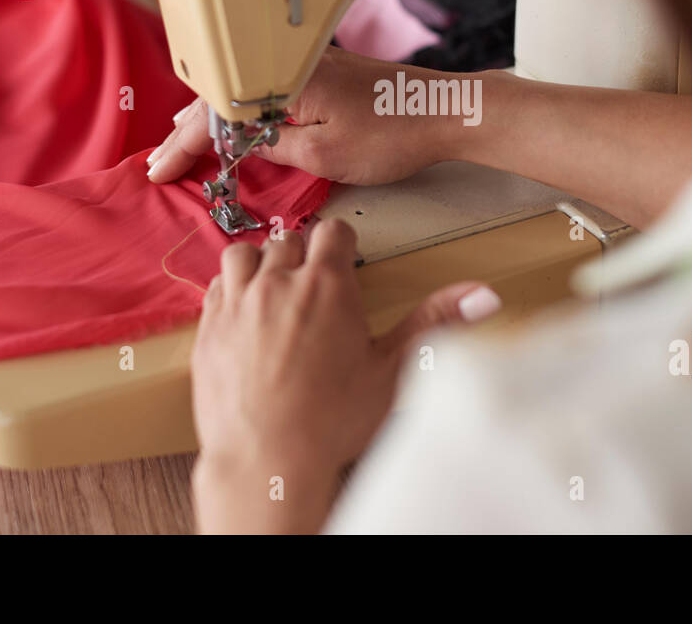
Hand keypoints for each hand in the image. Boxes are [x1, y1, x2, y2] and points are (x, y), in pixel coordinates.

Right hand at [146, 47, 465, 184]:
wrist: (443, 111)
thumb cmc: (391, 134)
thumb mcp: (322, 154)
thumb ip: (273, 148)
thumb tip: (240, 145)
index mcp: (283, 78)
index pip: (214, 112)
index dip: (182, 145)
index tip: (159, 171)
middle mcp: (289, 63)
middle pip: (220, 96)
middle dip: (184, 132)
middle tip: (159, 166)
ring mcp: (306, 65)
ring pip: (240, 92)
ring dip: (208, 122)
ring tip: (179, 149)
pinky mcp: (321, 72)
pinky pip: (264, 90)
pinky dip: (238, 112)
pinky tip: (229, 130)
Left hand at [189, 219, 499, 533]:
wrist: (267, 460)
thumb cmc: (331, 421)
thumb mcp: (394, 370)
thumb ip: (436, 322)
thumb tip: (482, 295)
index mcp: (327, 285)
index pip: (333, 231)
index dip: (341, 243)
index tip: (344, 259)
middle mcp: (279, 284)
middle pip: (288, 240)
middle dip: (303, 254)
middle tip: (314, 281)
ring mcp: (238, 303)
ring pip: (245, 254)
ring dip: (261, 262)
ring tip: (276, 286)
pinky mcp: (209, 328)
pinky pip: (216, 285)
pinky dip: (231, 288)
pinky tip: (244, 309)